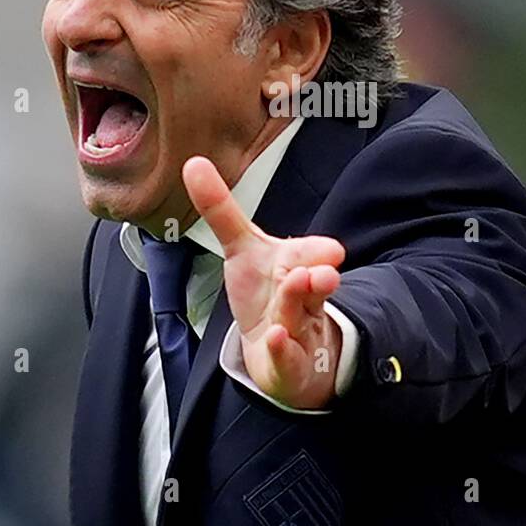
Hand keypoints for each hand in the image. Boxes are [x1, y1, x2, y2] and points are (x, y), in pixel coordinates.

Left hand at [182, 155, 345, 408]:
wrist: (284, 351)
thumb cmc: (266, 294)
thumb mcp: (242, 249)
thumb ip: (221, 209)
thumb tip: (193, 162)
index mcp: (295, 265)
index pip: (309, 254)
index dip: (318, 253)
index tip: (332, 251)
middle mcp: (302, 296)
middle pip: (312, 285)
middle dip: (314, 279)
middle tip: (318, 274)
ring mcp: (298, 330)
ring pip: (300, 318)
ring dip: (298, 306)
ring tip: (295, 297)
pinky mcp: (290, 362)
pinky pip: (288, 357)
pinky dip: (282, 349)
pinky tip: (274, 338)